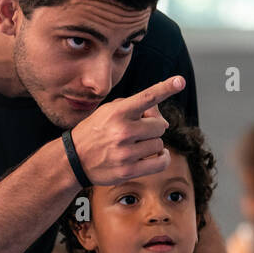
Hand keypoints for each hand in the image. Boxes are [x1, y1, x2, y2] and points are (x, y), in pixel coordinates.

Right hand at [69, 76, 185, 185]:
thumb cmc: (94, 132)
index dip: (165, 88)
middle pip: (159, 126)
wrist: (74, 159)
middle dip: (154, 128)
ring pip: (159, 144)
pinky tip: (159, 155)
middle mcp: (123, 131)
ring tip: (139, 145)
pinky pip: (160, 163)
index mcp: (118, 113)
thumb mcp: (107, 111)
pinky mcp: (129, 171)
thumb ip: (133, 107)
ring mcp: (126, 153)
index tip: (179, 81)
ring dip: (153, 144)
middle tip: (142, 131)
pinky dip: (163, 158)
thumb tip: (161, 117)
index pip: (147, 97)